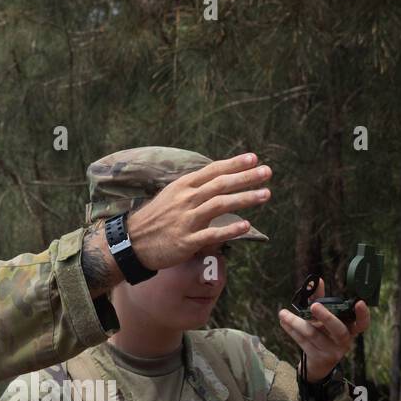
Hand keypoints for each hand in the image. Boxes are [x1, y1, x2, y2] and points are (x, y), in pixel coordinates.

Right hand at [125, 153, 270, 269]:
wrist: (132, 242)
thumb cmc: (155, 219)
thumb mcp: (172, 196)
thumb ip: (194, 189)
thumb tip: (217, 182)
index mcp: (183, 186)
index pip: (213, 170)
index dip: (234, 163)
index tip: (254, 158)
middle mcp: (186, 200)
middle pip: (221, 184)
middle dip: (246, 177)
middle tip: (267, 172)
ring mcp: (186, 220)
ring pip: (220, 205)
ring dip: (244, 198)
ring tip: (265, 195)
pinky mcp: (186, 241)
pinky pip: (211, 234)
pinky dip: (229, 230)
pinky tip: (246, 226)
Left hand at [277, 277, 370, 381]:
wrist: (319, 364)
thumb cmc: (324, 334)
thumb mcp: (325, 319)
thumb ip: (321, 300)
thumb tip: (317, 281)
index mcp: (350, 329)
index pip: (362, 323)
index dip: (363, 314)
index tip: (360, 303)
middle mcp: (344, 341)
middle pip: (338, 329)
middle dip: (326, 317)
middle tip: (314, 306)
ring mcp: (332, 352)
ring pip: (313, 335)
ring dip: (296, 322)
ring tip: (283, 313)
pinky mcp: (318, 358)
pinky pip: (303, 342)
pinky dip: (291, 330)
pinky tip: (284, 321)